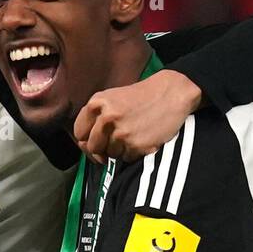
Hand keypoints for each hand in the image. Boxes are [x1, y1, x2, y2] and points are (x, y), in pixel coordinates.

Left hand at [73, 69, 201, 164]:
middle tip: (116, 140)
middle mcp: (106, 118)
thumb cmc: (141, 97)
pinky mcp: (136, 145)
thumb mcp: (112, 98)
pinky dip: (133, 152)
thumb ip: (95, 118)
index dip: (87, 138)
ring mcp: (121, 133)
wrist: (173, 93)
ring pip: (110, 154)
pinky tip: (142, 137)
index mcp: (96, 104)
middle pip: (93, 148)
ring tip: (133, 134)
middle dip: (102, 148)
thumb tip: (83, 146)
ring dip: (119, 149)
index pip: (79, 132)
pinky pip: (126, 158)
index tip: (96, 138)